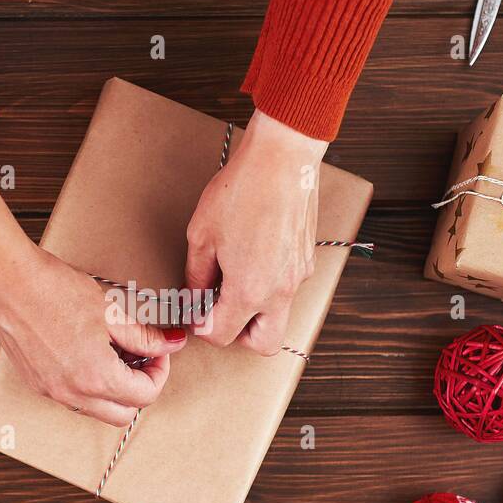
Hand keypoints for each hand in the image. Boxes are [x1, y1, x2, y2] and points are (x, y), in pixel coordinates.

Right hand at [0, 150, 185, 426]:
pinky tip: (87, 351)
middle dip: (139, 389)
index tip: (158, 352)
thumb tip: (172, 344)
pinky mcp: (35, 382)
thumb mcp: (112, 312)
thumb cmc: (55, 290)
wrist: (8, 281)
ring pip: (96, 409)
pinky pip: (71, 397)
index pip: (146, 396)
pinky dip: (87, 384)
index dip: (160, 372)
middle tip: (140, 357)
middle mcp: (72, 394)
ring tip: (112, 351)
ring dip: (112, 389)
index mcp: (97, 378)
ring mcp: (51, 392)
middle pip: (123, 414)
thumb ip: (145, 336)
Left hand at [185, 110, 326, 353]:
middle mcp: (279, 292)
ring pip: (279, 316)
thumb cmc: (241, 191)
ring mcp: (298, 277)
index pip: (221, 335)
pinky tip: (254, 255)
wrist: (283, 159)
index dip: (201, 325)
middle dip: (239, 334)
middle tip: (220, 308)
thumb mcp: (202, 235)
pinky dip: (270, 285)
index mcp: (249, 291)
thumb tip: (196, 296)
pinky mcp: (307, 260)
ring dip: (256, 310)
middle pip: (262, 344)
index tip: (195, 309)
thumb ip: (196, 275)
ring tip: (236, 277)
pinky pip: (288, 288)